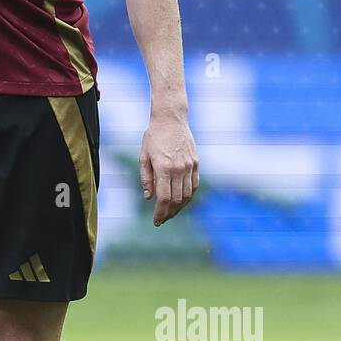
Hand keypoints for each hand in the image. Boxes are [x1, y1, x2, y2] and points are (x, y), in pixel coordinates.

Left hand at [139, 109, 198, 225]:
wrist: (171, 119)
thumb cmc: (154, 136)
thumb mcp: (144, 157)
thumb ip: (146, 178)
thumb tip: (149, 197)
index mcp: (164, 168)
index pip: (164, 198)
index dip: (160, 213)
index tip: (156, 221)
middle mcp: (179, 169)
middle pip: (177, 200)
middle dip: (169, 213)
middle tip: (162, 220)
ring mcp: (190, 166)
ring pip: (187, 194)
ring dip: (180, 207)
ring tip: (171, 213)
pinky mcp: (196, 163)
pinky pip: (194, 185)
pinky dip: (188, 196)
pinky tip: (182, 201)